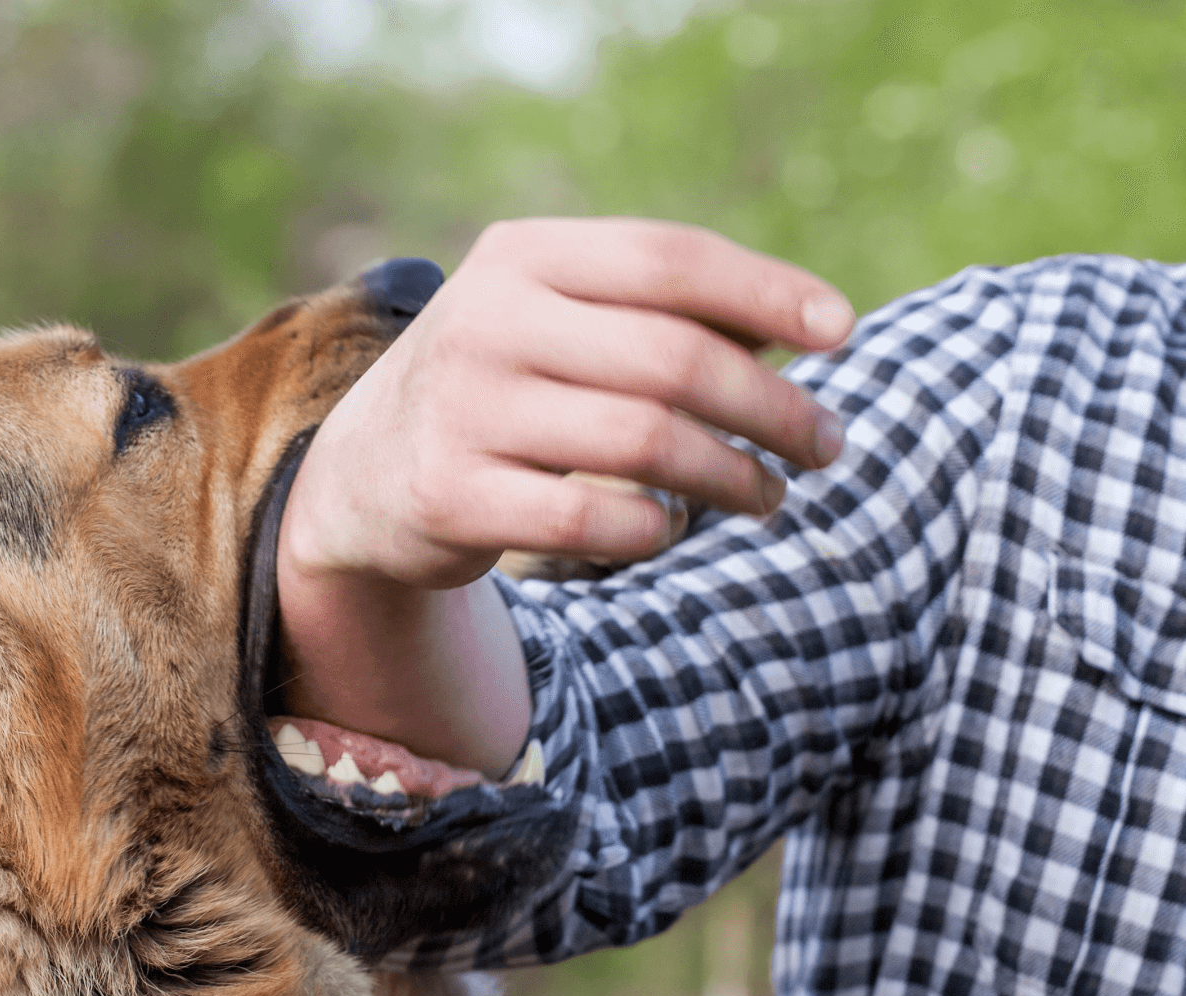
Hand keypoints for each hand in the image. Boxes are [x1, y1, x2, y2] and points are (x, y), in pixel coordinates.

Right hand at [276, 219, 854, 774]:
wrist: (362, 474)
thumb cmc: (501, 387)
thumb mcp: (558, 322)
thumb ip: (661, 314)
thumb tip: (809, 328)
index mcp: (521, 257)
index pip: (670, 260)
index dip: (769, 292)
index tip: (843, 333)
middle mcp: (485, 322)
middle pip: (674, 360)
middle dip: (772, 407)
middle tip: (825, 445)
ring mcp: (463, 411)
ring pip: (647, 444)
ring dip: (733, 477)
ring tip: (769, 496)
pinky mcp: (450, 497)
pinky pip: (596, 519)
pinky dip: (656, 529)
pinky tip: (671, 527)